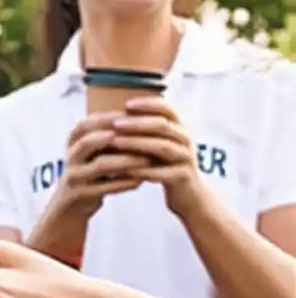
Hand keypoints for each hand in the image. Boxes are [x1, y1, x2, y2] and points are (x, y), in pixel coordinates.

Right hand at [53, 112, 147, 219]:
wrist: (69, 205)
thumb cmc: (89, 173)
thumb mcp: (91, 152)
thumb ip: (107, 136)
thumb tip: (137, 116)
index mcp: (72, 142)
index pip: (86, 124)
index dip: (108, 118)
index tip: (133, 117)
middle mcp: (70, 157)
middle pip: (90, 141)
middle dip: (117, 137)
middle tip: (143, 136)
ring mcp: (74, 176)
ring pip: (100, 165)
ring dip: (125, 161)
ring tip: (147, 159)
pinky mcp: (81, 194)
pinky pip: (104, 188)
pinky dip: (123, 183)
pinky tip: (140, 180)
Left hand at [110, 97, 206, 218]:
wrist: (187, 193)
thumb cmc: (164, 163)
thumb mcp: (156, 142)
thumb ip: (141, 128)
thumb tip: (109, 112)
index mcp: (178, 127)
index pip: (166, 108)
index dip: (147, 104)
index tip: (126, 104)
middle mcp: (185, 139)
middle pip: (163, 126)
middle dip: (137, 123)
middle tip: (115, 124)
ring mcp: (186, 158)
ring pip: (162, 147)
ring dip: (137, 143)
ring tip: (115, 142)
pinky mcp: (184, 177)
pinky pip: (164, 172)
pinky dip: (144, 170)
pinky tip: (126, 169)